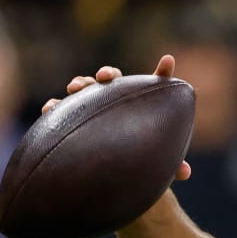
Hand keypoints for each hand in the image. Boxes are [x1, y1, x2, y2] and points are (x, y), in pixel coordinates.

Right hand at [41, 55, 191, 181]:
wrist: (112, 173)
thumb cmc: (139, 160)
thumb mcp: (156, 161)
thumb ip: (173, 163)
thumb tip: (186, 174)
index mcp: (133, 104)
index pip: (145, 86)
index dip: (157, 73)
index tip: (164, 64)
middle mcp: (109, 101)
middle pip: (108, 81)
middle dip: (105, 75)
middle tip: (104, 78)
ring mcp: (88, 109)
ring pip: (82, 91)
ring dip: (78, 84)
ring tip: (74, 89)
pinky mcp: (69, 121)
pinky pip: (59, 111)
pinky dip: (54, 107)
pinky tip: (50, 110)